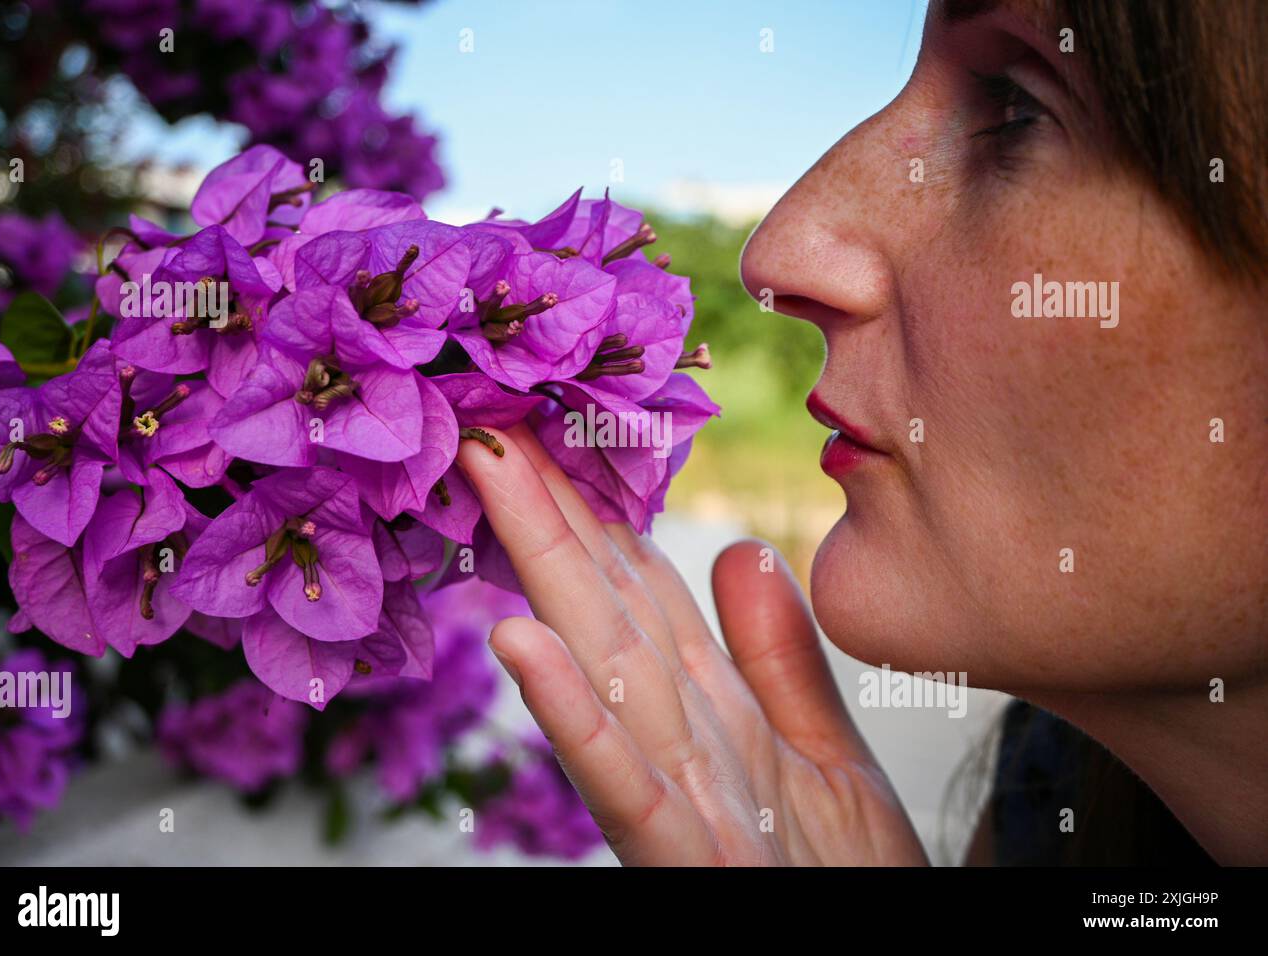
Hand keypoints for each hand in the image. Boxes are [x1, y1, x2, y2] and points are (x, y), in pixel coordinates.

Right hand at [456, 424, 927, 865]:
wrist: (881, 955)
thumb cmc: (849, 882)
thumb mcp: (830, 758)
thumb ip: (781, 661)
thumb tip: (740, 551)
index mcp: (711, 711)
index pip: (639, 590)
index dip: (594, 509)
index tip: (552, 430)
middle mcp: (679, 740)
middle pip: (602, 606)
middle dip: (546, 509)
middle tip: (491, 413)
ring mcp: (675, 797)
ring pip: (598, 666)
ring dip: (540, 571)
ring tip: (490, 477)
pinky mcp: (686, 858)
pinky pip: (622, 779)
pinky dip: (569, 712)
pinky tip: (519, 643)